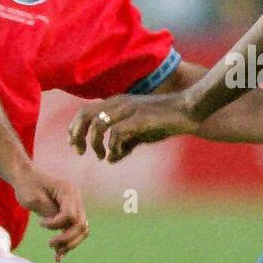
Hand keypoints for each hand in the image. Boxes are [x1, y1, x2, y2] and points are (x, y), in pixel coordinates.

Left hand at [13, 172, 88, 261]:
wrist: (25, 178)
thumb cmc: (27, 185)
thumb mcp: (33, 198)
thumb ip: (48, 212)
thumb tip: (61, 228)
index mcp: (68, 192)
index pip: (70, 215)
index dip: (56, 224)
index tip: (41, 223)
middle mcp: (76, 199)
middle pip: (81, 225)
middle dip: (67, 238)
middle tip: (50, 244)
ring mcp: (75, 207)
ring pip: (82, 231)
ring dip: (70, 243)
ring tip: (56, 253)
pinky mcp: (70, 214)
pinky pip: (74, 231)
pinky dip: (68, 243)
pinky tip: (59, 257)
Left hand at [68, 92, 199, 161]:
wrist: (188, 110)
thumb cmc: (164, 121)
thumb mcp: (140, 134)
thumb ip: (124, 144)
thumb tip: (110, 159)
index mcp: (116, 103)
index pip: (84, 112)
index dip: (74, 128)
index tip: (74, 145)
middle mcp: (119, 103)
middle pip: (85, 116)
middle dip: (77, 135)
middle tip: (80, 152)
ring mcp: (129, 109)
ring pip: (98, 124)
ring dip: (95, 143)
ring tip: (101, 155)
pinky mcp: (140, 118)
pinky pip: (117, 133)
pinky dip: (113, 147)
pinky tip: (117, 155)